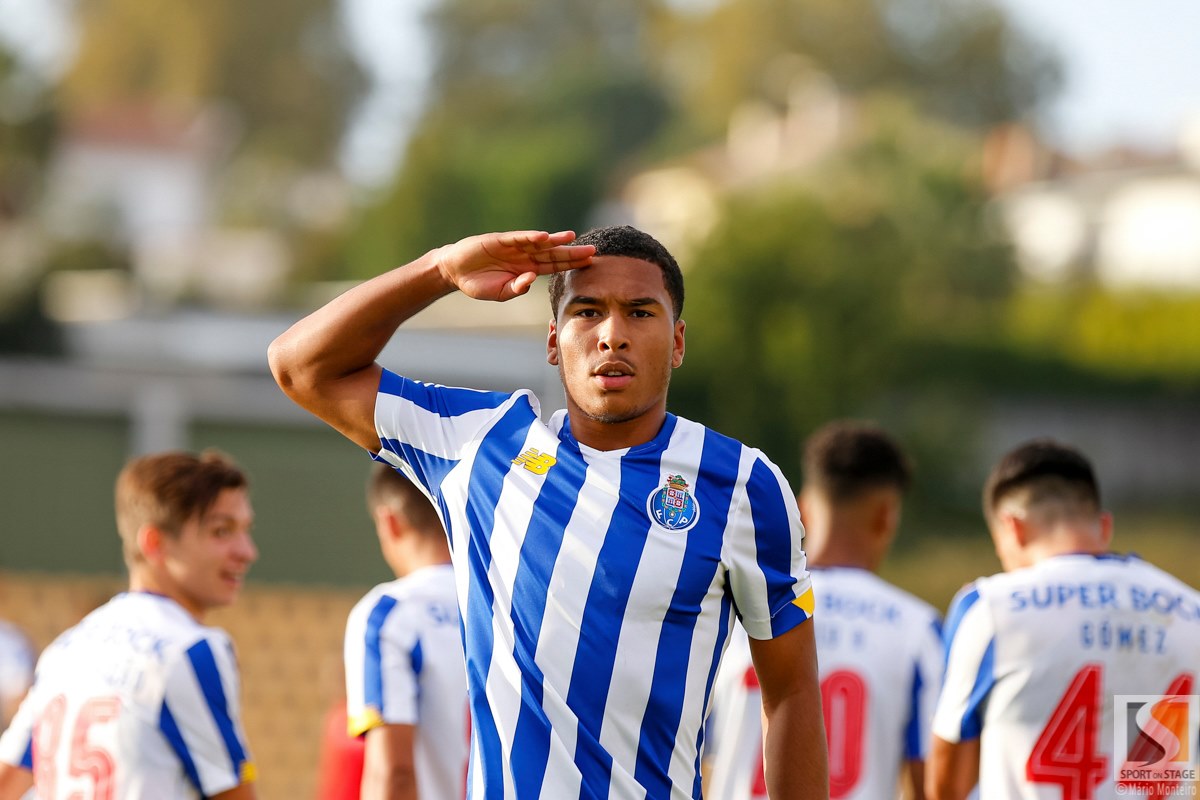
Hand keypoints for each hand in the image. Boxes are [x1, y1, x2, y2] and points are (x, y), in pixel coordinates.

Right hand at [433, 230, 594, 301]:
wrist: (456, 271)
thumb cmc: (479, 284)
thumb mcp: (500, 293)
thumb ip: (516, 288)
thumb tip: (530, 280)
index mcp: (528, 270)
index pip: (555, 267)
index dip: (571, 265)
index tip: (589, 264)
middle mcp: (525, 256)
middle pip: (553, 254)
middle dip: (572, 253)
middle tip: (593, 251)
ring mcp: (514, 247)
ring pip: (539, 243)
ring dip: (555, 240)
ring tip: (572, 237)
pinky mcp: (500, 240)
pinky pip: (518, 238)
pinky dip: (530, 237)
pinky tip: (544, 236)